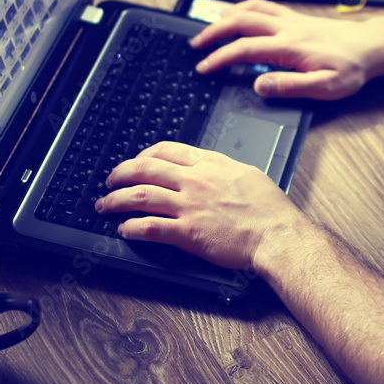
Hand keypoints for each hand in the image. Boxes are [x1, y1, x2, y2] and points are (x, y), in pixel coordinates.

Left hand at [94, 141, 306, 269]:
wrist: (277, 234)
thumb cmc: (269, 208)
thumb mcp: (246, 174)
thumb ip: (220, 169)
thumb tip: (207, 168)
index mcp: (210, 164)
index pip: (166, 150)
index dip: (144, 154)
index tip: (137, 162)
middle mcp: (195, 181)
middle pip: (144, 169)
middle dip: (120, 174)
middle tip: (110, 182)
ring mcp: (189, 206)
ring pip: (139, 196)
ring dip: (115, 201)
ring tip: (105, 206)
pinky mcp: (187, 232)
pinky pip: (149, 227)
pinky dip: (131, 228)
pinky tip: (125, 230)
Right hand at [190, 0, 380, 99]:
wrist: (371, 47)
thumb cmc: (351, 68)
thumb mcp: (325, 86)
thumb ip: (291, 86)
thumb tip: (260, 85)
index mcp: (290, 46)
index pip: (245, 49)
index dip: (220, 58)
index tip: (203, 68)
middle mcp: (286, 27)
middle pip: (240, 21)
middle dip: (212, 32)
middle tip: (195, 45)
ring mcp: (290, 19)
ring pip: (249, 9)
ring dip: (224, 17)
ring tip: (207, 29)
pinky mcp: (295, 17)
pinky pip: (262, 5)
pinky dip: (243, 8)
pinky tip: (236, 15)